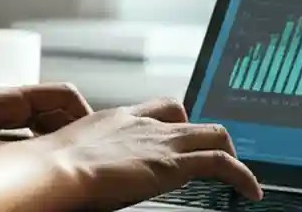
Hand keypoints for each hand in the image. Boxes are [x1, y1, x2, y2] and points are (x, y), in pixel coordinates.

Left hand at [0, 83, 93, 172]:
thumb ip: (21, 155)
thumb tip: (54, 162)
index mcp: (3, 99)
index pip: (63, 96)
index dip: (85, 117)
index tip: (95, 143)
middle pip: (50, 114)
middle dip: (69, 136)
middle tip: (81, 164)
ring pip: (29, 132)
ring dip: (46, 150)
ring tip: (54, 175)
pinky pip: (8, 147)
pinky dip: (21, 160)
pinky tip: (17, 181)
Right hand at [30, 97, 262, 210]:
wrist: (57, 170)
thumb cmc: (52, 170)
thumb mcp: (70, 158)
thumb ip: (84, 161)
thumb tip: (73, 179)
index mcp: (115, 119)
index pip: (154, 109)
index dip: (172, 122)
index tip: (176, 138)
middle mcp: (142, 122)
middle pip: (184, 114)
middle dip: (199, 133)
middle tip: (207, 156)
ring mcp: (160, 139)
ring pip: (212, 133)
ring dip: (227, 152)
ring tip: (236, 175)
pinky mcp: (174, 162)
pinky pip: (221, 162)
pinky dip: (242, 175)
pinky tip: (250, 191)